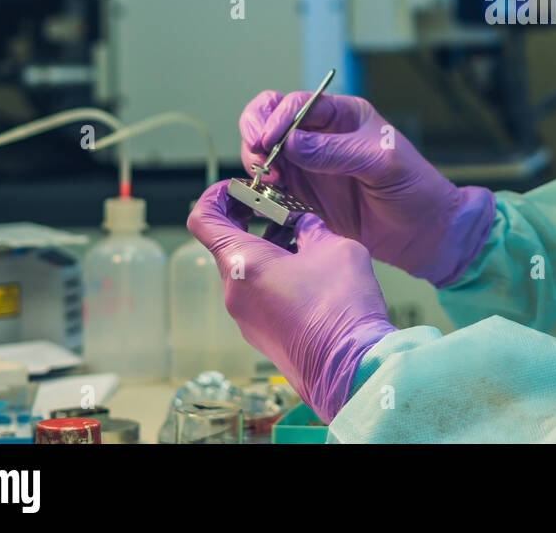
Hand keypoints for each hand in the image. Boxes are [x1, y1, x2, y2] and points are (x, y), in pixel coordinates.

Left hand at [186, 181, 395, 422]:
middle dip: (250, 221)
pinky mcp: (261, 336)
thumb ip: (311, 228)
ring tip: (302, 240)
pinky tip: (307, 272)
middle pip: (227, 245)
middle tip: (278, 209)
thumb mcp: (334, 246)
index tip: (237, 187)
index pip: (203, 219)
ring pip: (245, 271)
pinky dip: (273, 275)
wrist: (351, 367)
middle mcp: (234, 293)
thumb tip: (302, 225)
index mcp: (243, 264)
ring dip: (266, 249)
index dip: (216, 196)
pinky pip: (257, 295)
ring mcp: (246, 319)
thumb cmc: (341, 307)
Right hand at [239, 90, 495, 286]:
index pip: (297, 104)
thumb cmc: (415, 189)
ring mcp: (310, 167)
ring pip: (265, 153)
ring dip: (256, 163)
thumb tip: (291, 143)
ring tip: (269, 182)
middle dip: (255, 133)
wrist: (424, 234)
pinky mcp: (305, 196)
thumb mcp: (382, 163)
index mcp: (343, 116)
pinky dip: (261, 190)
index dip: (276, 117)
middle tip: (259, 158)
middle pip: (270, 121)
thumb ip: (337, 151)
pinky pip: (271, 187)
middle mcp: (321, 136)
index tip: (268, 140)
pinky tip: (268, 199)